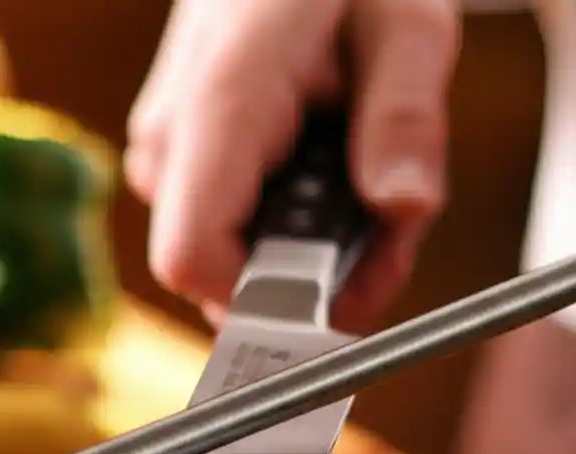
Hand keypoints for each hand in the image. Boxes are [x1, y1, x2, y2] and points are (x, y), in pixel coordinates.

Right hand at [125, 0, 459, 331]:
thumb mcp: (406, 26)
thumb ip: (405, 120)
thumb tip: (402, 207)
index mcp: (220, 105)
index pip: (193, 259)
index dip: (269, 303)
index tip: (348, 291)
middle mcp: (173, 139)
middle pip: (223, 277)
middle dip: (317, 277)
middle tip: (390, 225)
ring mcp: (169, 151)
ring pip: (235, 258)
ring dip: (314, 251)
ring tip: (369, 178)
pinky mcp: (180, 158)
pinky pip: (231, 228)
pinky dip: (295, 225)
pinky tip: (338, 174)